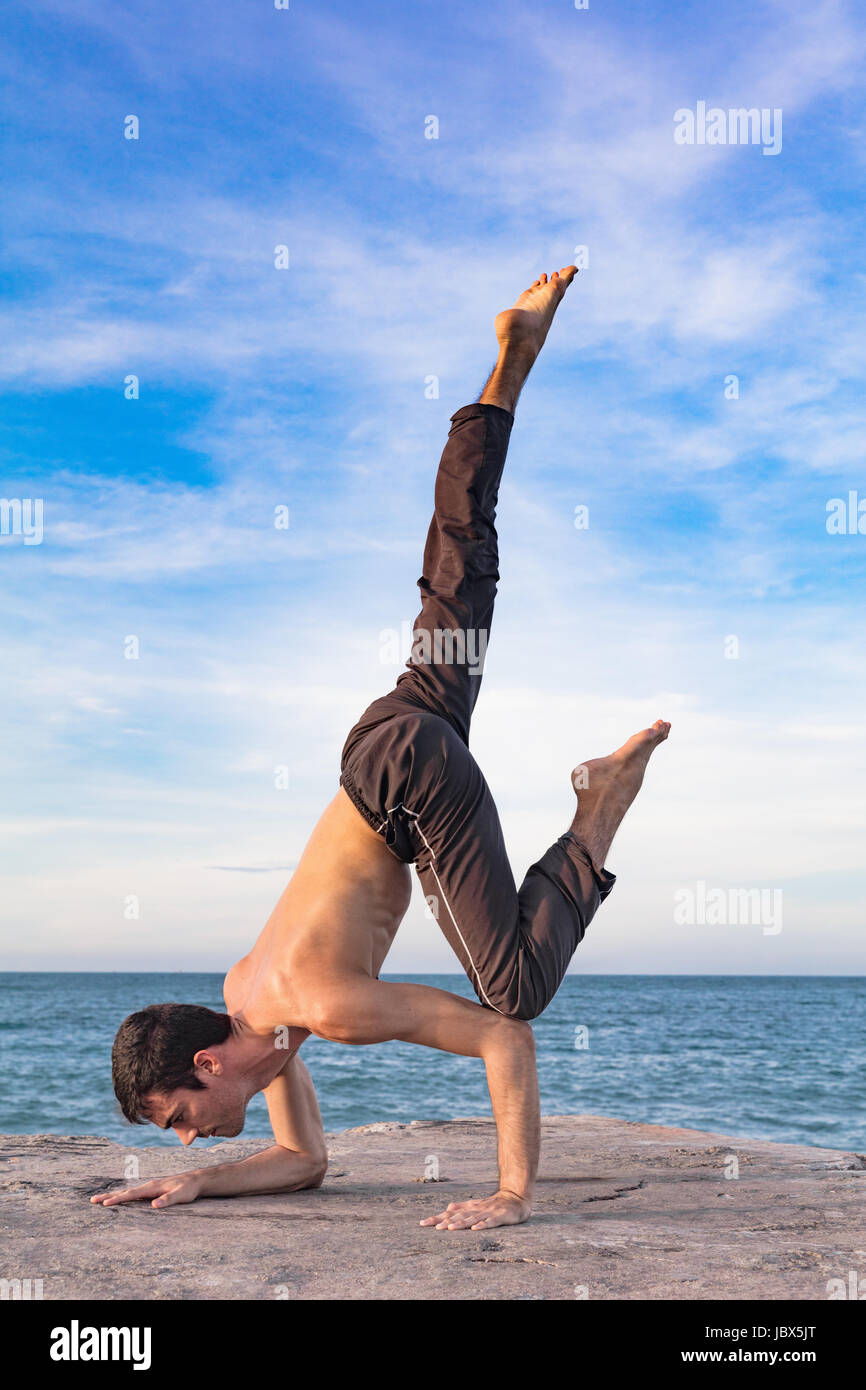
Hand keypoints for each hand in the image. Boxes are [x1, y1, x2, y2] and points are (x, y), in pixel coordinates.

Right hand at [90, 1172, 204, 1209]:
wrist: (195, 1180)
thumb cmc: (188, 1189)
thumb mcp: (181, 1196)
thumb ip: (168, 1200)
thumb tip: (154, 1205)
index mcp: (152, 1187)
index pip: (131, 1194)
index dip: (118, 1200)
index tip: (105, 1204)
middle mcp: (148, 1186)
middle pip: (125, 1192)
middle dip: (108, 1196)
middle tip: (92, 1200)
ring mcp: (149, 1188)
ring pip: (127, 1192)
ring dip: (113, 1196)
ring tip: (100, 1200)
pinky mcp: (151, 1191)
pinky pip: (133, 1194)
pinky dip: (123, 1196)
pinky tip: (119, 1200)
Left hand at [420, 1189, 530, 1230]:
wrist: (516, 1198)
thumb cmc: (495, 1204)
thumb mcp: (477, 1205)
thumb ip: (463, 1207)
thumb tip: (447, 1208)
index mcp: (470, 1208)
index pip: (450, 1213)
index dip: (437, 1217)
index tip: (423, 1223)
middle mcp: (476, 1209)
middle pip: (458, 1216)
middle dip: (445, 1221)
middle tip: (432, 1226)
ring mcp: (488, 1213)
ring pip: (472, 1219)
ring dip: (461, 1223)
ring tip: (449, 1228)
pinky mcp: (499, 1217)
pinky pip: (490, 1222)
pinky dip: (482, 1225)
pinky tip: (475, 1229)